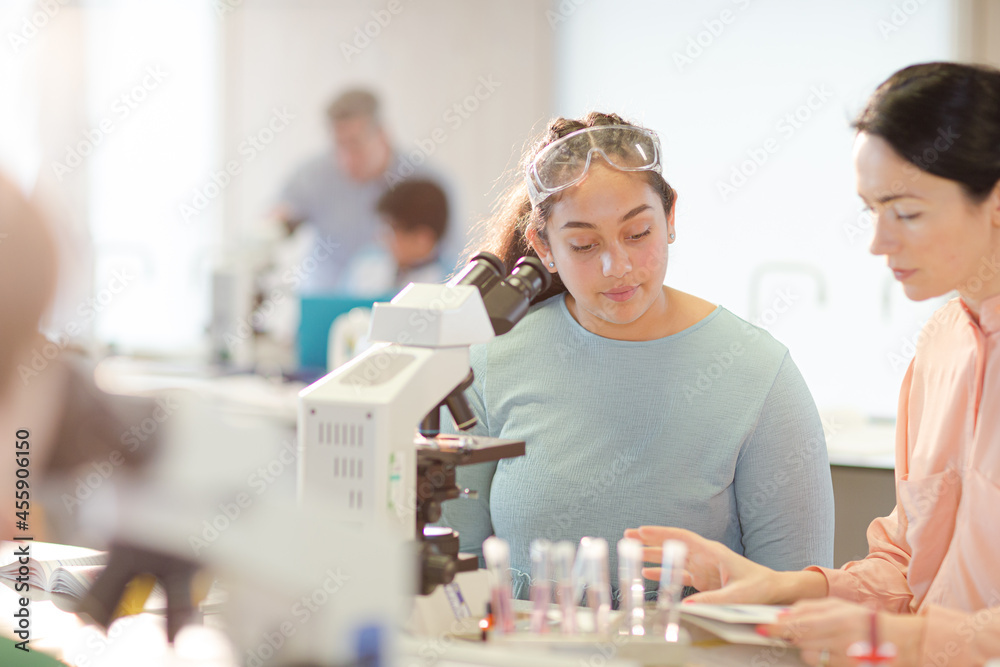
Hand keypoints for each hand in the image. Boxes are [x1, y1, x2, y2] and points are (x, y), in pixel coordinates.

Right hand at [624, 525, 825, 603]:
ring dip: (654, 555)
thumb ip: (714, 600)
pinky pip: (679, 573)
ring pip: (673, 558)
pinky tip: (649, 575)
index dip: (661, 534)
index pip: (682, 538)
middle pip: (673, 544)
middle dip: (650, 540)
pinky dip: (664, 573)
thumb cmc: (761, 587)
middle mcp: (705, 556)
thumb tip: (687, 606)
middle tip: (628, 536)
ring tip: (633, 553)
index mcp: (713, 552)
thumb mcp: (738, 594)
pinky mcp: (704, 579)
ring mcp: (704, 567)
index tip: (641, 530)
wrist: (775, 590)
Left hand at [758, 598, 924, 666]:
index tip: (762, 628)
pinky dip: (816, 656)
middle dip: (786, 636)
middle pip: (800, 641)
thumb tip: (784, 613)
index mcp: (837, 619)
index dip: (777, 627)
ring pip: (808, 655)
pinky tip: (822, 648)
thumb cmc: (864, 620)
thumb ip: (810, 607)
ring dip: (802, 647)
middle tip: (778, 631)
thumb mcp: (838, 605)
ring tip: (812, 638)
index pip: (799, 624)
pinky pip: (820, 664)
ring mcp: (843, 657)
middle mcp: (840, 640)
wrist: (896, 642)